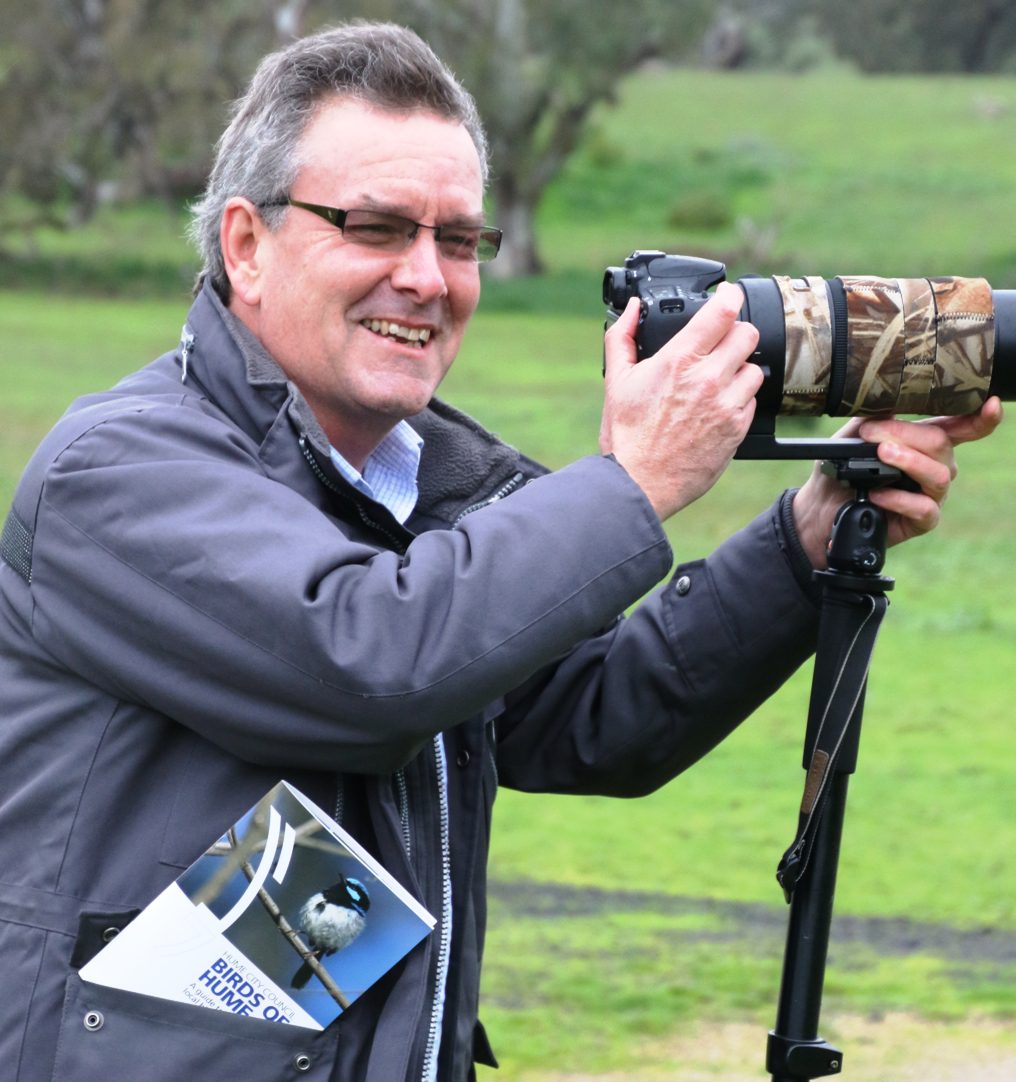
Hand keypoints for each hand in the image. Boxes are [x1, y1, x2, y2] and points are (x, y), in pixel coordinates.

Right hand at [600, 283, 762, 520]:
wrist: (639, 483)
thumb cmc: (626, 436)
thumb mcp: (615, 381)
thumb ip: (621, 337)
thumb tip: (631, 309)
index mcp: (679, 360)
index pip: (723, 312)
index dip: (731, 296)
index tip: (729, 295)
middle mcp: (709, 379)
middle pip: (747, 334)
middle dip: (735, 332)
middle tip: (721, 341)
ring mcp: (727, 405)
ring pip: (755, 368)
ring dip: (740, 368)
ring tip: (719, 379)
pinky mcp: (737, 429)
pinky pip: (752, 401)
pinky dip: (739, 398)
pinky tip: (718, 406)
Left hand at [792, 397, 1003, 567]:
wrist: (822, 508)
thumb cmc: (842, 469)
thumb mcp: (852, 437)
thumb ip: (874, 417)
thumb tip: (889, 401)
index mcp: (926, 443)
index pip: (962, 427)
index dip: (982, 418)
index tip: (992, 403)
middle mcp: (936, 467)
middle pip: (941, 444)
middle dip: (905, 434)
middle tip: (870, 433)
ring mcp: (932, 495)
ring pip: (938, 474)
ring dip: (908, 460)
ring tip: (881, 455)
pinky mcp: (922, 520)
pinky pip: (923, 507)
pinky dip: (899, 498)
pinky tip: (878, 493)